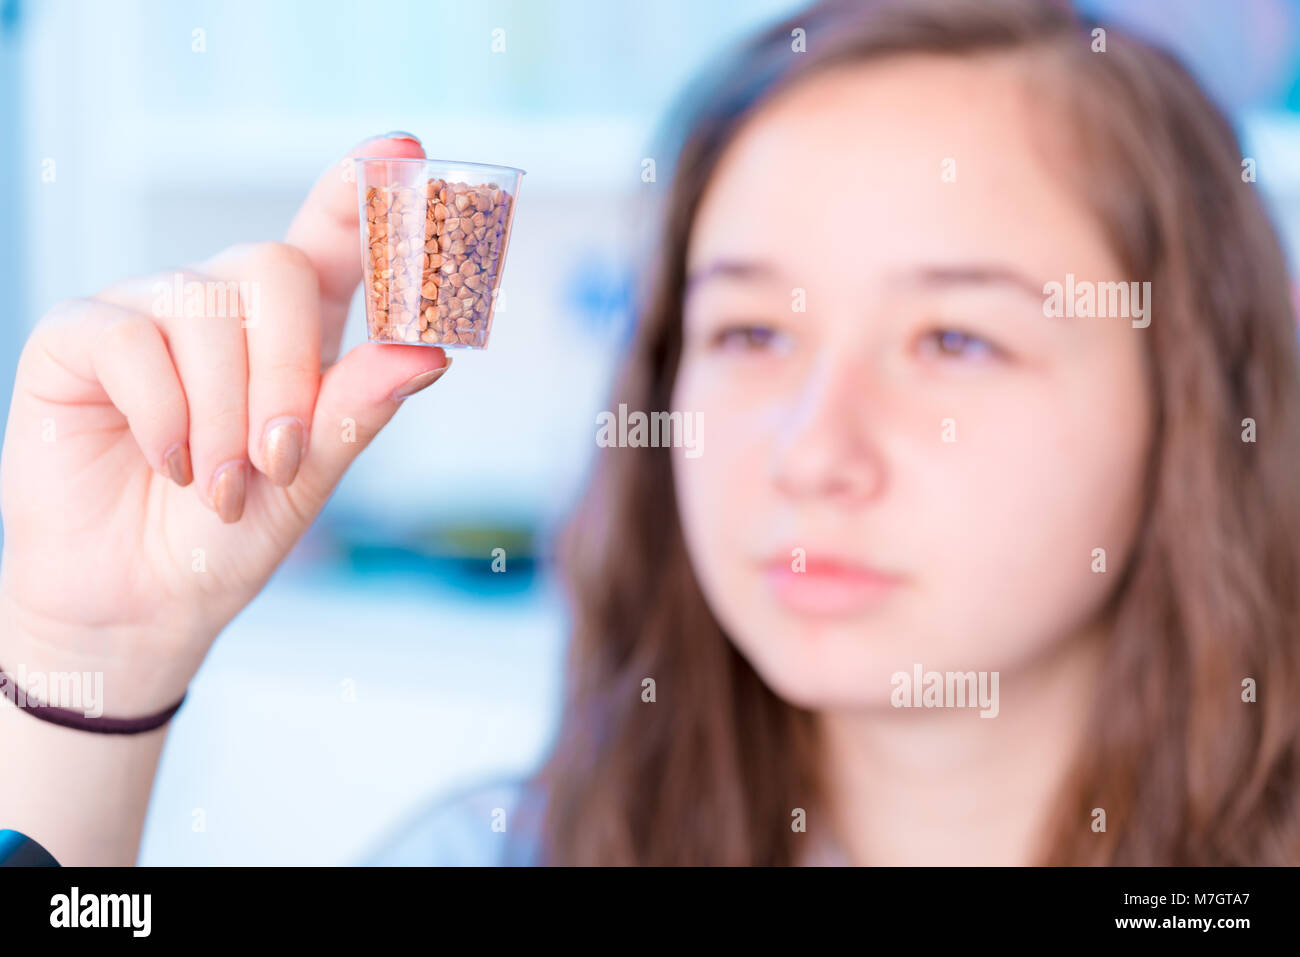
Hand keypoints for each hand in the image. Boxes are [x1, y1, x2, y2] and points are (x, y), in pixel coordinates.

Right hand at [0, 133, 449, 714]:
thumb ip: (355, 409)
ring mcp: (147, 312)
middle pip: (273, 267)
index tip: (402, 150)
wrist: (139, 601)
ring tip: (218, 487)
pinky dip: (164, 415)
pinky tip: (167, 464)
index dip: (362, 191)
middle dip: (285, 376)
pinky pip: (132, 340)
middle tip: (276, 460)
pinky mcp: (77, 337)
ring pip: (205, 312)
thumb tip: (426, 353)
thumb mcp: (307, 480)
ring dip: (224, 419)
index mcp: (290, 332)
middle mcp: (222, 306)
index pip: (329, 239)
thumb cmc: (226, 537)